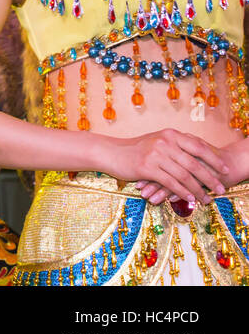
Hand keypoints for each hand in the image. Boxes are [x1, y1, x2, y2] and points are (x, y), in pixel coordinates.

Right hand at [110, 129, 229, 205]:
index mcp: (170, 134)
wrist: (110, 152)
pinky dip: (182, 191)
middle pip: (194, 163)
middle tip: (220, 188)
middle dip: (210, 178)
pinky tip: (189, 198)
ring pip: (184, 175)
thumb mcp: (157, 141)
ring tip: (206, 198)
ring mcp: (156, 154)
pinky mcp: (147, 167)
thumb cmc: (135, 149)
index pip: (198, 147)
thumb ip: (176, 144)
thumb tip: (197, 152)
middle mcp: (165, 142)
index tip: (224, 170)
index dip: (213, 159)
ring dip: (197, 189)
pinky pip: (170, 182)